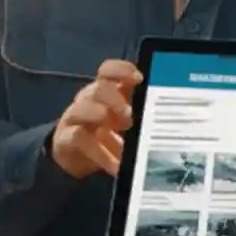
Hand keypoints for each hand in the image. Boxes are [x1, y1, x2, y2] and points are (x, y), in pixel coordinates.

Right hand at [51, 60, 142, 178]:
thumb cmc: (107, 135)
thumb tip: (170, 119)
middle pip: (97, 89)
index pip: (108, 71)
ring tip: (117, 128)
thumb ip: (140, 116)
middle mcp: (88, 100)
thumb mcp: (125, 124)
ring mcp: (74, 118)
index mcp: (105, 91)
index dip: (121, 70)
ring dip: (99, 115)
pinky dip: (98, 152)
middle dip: (114, 98)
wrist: (75, 158)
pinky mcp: (65, 139)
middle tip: (130, 114)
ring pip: (81, 108)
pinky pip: (77, 138)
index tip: (139, 78)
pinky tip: (114, 165)